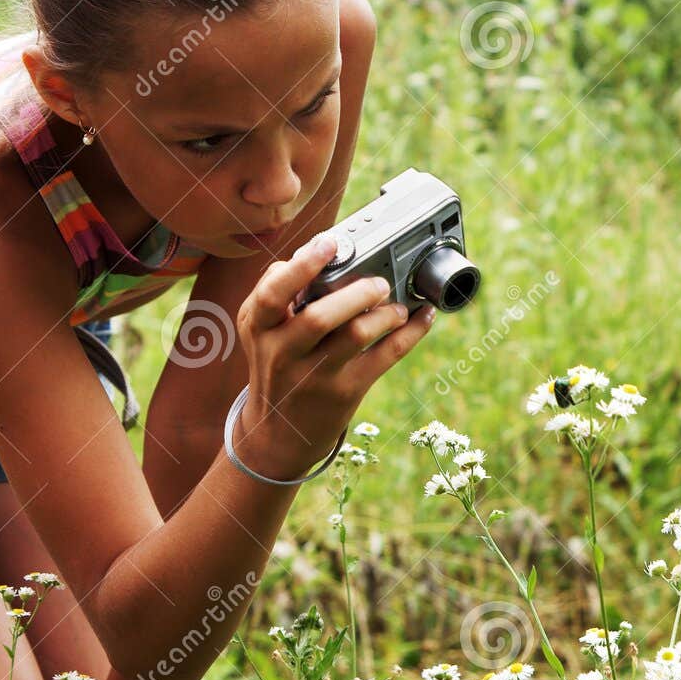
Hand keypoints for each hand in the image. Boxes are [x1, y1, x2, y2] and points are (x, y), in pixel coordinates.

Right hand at [232, 233, 435, 477]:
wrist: (277, 435)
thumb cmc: (275, 366)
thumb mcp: (259, 332)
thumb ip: (274, 292)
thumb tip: (310, 253)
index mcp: (259, 328)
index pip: (273, 294)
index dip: (302, 267)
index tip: (329, 244)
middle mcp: (282, 353)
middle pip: (320, 317)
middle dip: (356, 293)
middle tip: (378, 283)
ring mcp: (315, 376)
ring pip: (356, 335)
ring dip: (386, 314)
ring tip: (397, 307)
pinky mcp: (345, 392)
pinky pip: (386, 356)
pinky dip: (410, 333)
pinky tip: (421, 318)